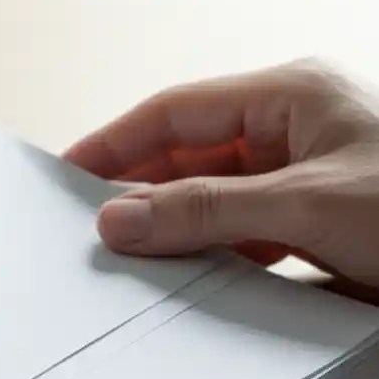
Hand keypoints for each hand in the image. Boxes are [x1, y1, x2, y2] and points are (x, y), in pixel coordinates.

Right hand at [64, 58, 378, 315]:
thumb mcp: (310, 208)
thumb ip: (207, 211)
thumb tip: (118, 219)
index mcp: (293, 98)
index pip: (177, 113)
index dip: (114, 142)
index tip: (63, 173)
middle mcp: (293, 133)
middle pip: (187, 156)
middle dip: (135, 189)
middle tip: (81, 227)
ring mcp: (304, 183)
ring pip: (209, 200)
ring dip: (169, 227)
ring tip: (118, 259)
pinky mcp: (315, 231)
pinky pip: (238, 237)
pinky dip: (204, 256)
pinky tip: (175, 280)